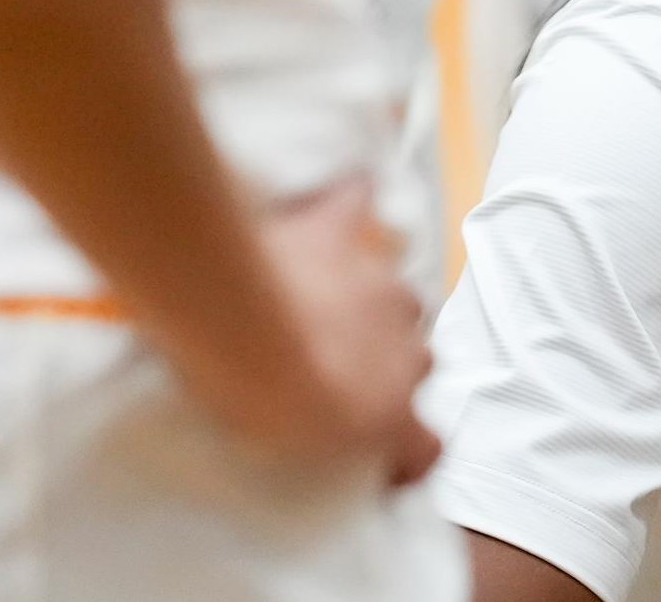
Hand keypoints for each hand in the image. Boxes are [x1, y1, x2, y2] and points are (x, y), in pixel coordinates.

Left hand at [193, 180, 437, 484]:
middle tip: (334, 373)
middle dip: (385, 365)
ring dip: (368, 304)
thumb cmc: (256, 404)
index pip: (426, 443)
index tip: (381, 462)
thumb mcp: (294, 454)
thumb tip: (313, 436)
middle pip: (414, 358)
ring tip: (322, 308)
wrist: (235, 329)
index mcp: (395, 410)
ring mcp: (378, 285)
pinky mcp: (338, 236)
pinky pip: (354, 208)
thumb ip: (324, 443)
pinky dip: (349, 207)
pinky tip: (346, 197)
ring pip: (392, 294)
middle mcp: (405, 345)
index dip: (407, 452)